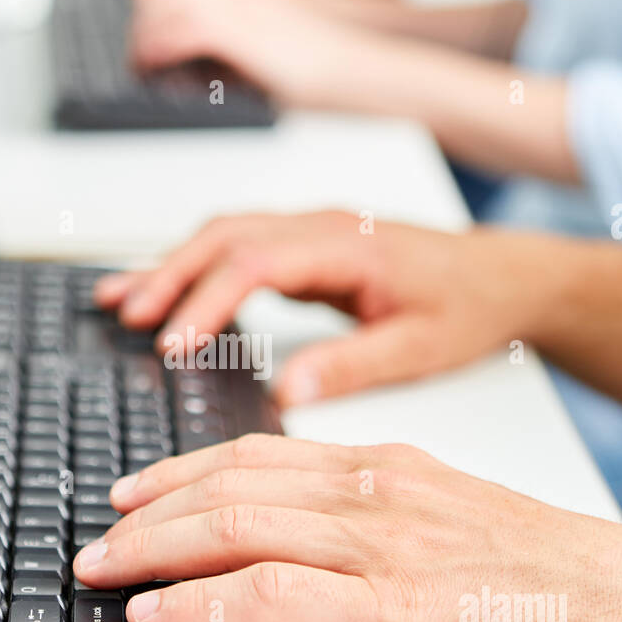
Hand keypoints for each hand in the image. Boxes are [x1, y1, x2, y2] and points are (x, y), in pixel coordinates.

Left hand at [73, 434, 621, 621]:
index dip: (181, 470)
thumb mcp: (451, 519)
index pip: (257, 453)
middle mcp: (372, 493)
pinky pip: (269, 594)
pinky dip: (198, 602)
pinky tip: (157, 614)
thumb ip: (378, 519)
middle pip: (229, 484)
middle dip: (147, 512)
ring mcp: (379, 548)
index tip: (135, 492)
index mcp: (385, 469)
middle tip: (96, 539)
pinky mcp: (391, 610)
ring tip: (102, 574)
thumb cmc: (547, 577)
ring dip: (152, 551)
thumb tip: (311, 542)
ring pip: (235, 526)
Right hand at [94, 211, 560, 406]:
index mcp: (347, 248)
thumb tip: (286, 393)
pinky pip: (236, 246)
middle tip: (127, 317)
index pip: (256, 262)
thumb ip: (352, 367)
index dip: (207, 301)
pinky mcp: (304, 246)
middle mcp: (321, 227)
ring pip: (223, 234)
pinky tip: (161, 289)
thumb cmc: (467, 306)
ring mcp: (310, 231)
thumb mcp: (419, 347)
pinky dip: (192, 266)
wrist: (501, 275)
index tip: (173, 344)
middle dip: (169, 274)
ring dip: (170, 265)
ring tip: (120, 302)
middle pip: (225, 236)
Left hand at [128, 0, 376, 105]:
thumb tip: (179, 50)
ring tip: (151, 69)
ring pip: (160, 0)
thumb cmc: (319, 54)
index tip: (149, 36)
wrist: (358, 62)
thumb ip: (226, 25)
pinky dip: (159, 51)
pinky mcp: (238, 24)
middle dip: (144, 16)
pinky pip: (175, 29)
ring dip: (147, 38)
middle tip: (147, 56)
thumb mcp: (263, 24)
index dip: (151, 1)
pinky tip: (161, 70)